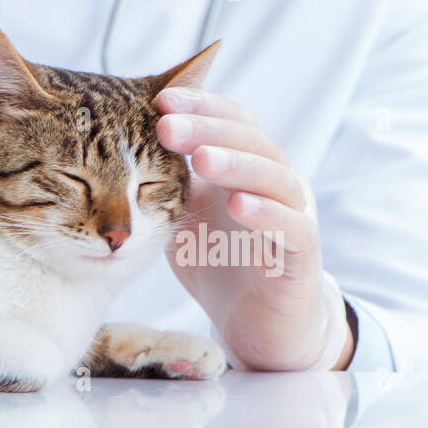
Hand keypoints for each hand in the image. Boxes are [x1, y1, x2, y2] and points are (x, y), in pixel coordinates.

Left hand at [154, 87, 353, 371]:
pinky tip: (240, 205)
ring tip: (201, 159)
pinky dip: (267, 214)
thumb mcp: (182, 213)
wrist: (259, 328)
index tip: (159, 98)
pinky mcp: (304, 259)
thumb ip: (165, 178)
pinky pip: (293, 229)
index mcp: (247, 166)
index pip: (230, 120)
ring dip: (236, 164)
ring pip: (274, 178)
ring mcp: (295, 216)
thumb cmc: (218, 262)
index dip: (200, 105)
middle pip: (249, 141)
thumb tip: (123, 135)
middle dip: (206, 129)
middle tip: (165, 125)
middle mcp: (276, 182)